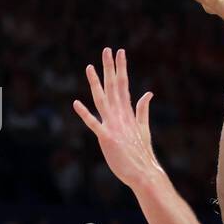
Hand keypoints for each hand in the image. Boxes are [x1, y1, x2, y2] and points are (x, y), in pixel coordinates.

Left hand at [72, 48, 161, 188]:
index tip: (120, 53)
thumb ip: (143, 110)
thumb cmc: (142, 153)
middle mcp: (121, 116)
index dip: (121, 68)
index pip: (124, 85)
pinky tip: (76, 103)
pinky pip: (93, 124)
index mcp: (129, 113)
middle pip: (114, 87)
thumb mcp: (144, 128)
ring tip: (89, 67)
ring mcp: (113, 126)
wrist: (144, 173)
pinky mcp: (106, 138)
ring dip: (96, 83)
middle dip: (110, 68)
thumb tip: (148, 93)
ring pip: (102, 100)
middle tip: (107, 50)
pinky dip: (85, 113)